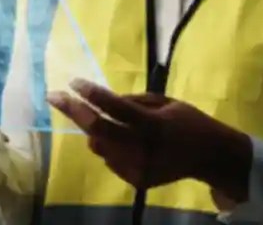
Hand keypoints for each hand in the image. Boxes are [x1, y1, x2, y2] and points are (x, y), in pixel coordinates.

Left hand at [46, 79, 251, 200]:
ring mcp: (137, 168)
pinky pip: (110, 159)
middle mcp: (143, 148)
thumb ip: (133, 101)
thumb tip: (102, 102)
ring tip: (113, 124)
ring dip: (96, 131)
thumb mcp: (165, 101)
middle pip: (97, 130)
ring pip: (99, 146)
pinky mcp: (135, 180)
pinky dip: (111, 147)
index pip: (115, 107)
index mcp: (153, 124)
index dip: (91, 94)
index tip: (73, 82)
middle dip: (73, 111)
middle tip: (54, 96)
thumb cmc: (188, 121)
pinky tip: (130, 143)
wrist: (209, 157)